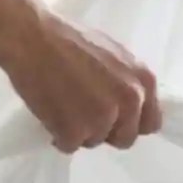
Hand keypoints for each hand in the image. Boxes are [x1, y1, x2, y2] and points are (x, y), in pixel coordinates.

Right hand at [0, 4, 161, 153]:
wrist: (32, 36)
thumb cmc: (69, 39)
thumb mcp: (115, 57)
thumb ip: (127, 83)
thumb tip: (130, 105)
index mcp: (143, 82)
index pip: (150, 123)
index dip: (130, 125)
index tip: (114, 121)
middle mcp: (131, 102)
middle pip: (125, 138)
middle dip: (105, 132)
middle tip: (84, 116)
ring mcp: (104, 118)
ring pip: (95, 142)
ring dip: (79, 131)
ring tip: (62, 107)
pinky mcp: (75, 131)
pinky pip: (69, 146)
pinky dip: (58, 136)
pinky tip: (50, 114)